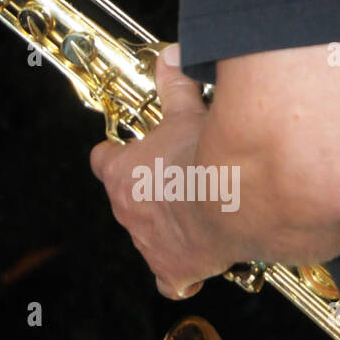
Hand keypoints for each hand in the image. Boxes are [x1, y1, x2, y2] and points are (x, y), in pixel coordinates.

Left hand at [90, 44, 217, 298]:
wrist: (236, 196)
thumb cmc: (208, 153)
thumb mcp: (188, 113)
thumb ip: (176, 87)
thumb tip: (171, 58)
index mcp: (123, 173)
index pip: (103, 162)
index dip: (116, 156)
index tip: (129, 153)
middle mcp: (127, 212)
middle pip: (127, 203)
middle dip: (151, 194)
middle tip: (181, 182)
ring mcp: (148, 244)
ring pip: (150, 239)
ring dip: (169, 229)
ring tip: (199, 217)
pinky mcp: (174, 270)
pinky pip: (170, 282)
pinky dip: (183, 276)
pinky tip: (199, 269)